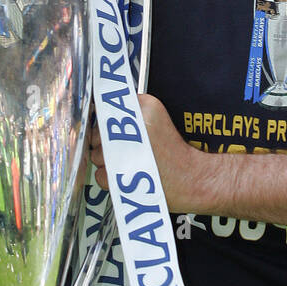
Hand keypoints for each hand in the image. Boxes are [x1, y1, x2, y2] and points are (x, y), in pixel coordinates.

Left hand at [90, 93, 207, 212]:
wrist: (190, 178)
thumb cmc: (174, 151)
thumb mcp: (158, 116)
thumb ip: (132, 110)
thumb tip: (105, 110)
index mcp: (144, 107)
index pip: (107, 108)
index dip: (108, 121)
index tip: (112, 127)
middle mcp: (131, 127)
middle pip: (97, 132)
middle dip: (106, 141)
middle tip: (126, 148)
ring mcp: (121, 151)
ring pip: (96, 154)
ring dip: (107, 159)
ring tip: (129, 161)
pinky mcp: (116, 175)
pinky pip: (99, 173)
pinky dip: (109, 176)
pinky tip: (128, 173)